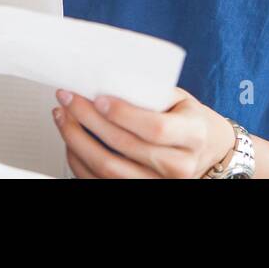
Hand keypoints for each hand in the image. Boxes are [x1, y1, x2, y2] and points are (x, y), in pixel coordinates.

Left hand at [52, 86, 237, 178]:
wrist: (205, 149)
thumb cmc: (189, 119)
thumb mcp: (180, 99)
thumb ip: (152, 91)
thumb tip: (107, 76)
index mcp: (193, 135)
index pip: (155, 129)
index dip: (123, 114)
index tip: (99, 98)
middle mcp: (178, 166)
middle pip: (124, 148)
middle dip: (88, 119)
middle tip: (68, 97)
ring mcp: (159, 184)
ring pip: (108, 170)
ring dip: (77, 140)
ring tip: (63, 115)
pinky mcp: (141, 191)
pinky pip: (100, 182)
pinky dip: (79, 161)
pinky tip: (70, 140)